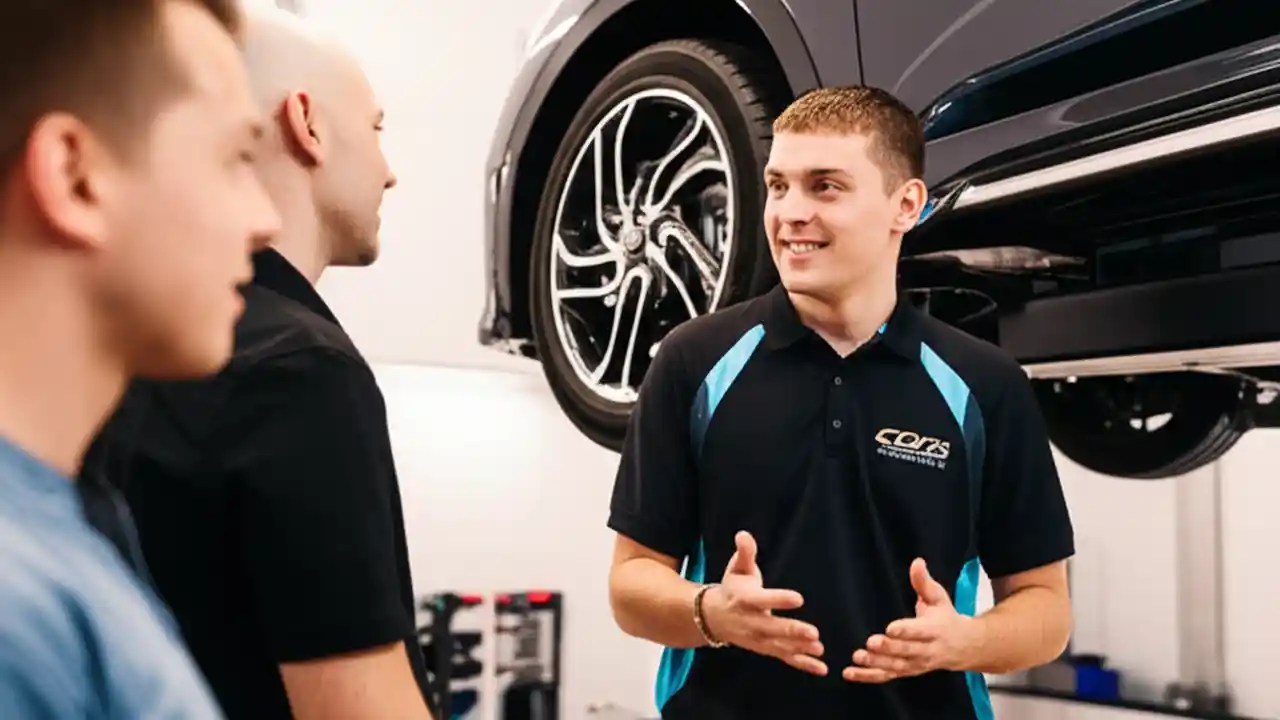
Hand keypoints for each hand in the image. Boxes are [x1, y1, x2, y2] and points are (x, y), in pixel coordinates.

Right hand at [700, 531, 826, 676]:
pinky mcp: (766, 648)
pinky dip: (803, 664)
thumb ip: (744, 552)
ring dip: (799, 648)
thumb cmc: (733, 588)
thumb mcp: (736, 568)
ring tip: (819, 648)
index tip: (799, 598)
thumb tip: (743, 534)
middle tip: (814, 632)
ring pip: (779, 646)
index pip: (762, 600)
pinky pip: (785, 658)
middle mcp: (750, 621)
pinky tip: (821, 668)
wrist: (714, 617)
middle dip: (792, 631)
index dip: (779, 599)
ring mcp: (758, 638)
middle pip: (772, 628)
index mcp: (745, 599)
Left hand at [843, 558, 979, 682]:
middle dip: (889, 648)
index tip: (890, 628)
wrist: (963, 647)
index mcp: (934, 630)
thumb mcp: (939, 598)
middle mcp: (926, 651)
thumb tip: (917, 562)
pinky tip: (849, 673)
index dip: (905, 630)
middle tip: (870, 642)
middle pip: (907, 651)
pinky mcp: (905, 672)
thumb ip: (924, 582)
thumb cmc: (946, 618)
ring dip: (876, 663)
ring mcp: (915, 664)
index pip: (919, 631)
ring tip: (857, 657)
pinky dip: (867, 676)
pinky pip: (886, 676)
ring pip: (895, 667)